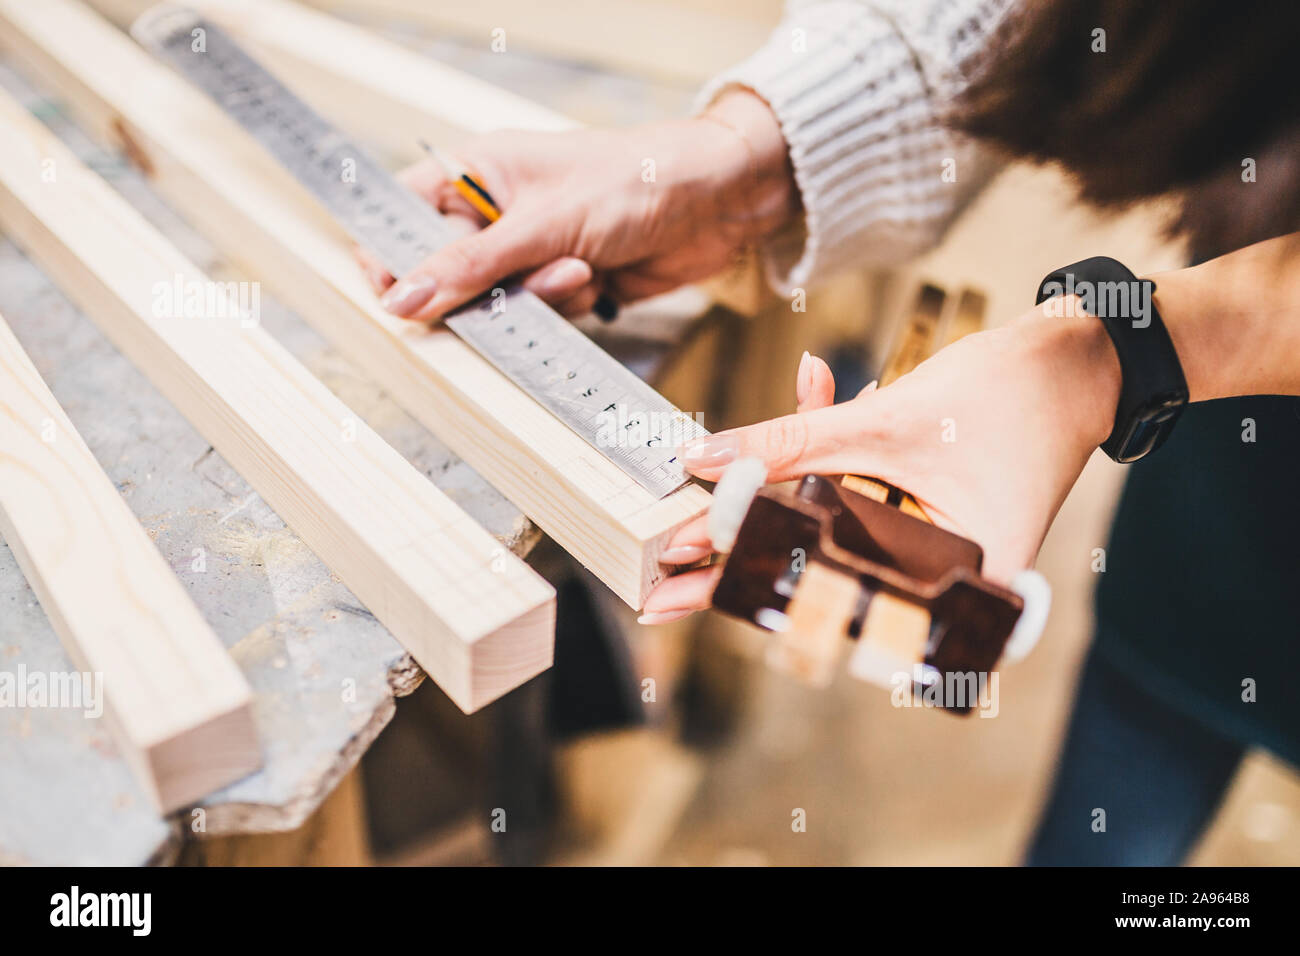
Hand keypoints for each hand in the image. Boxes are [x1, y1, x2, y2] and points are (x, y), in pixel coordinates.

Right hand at [358, 90, 797, 321]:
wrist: (716, 204)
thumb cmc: (634, 180)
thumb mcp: (542, 222)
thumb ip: (470, 266)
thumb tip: (405, 299)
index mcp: (478, 172)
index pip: (402, 216)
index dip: (394, 258)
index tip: (402, 297)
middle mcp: (497, 212)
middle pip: (449, 272)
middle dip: (485, 289)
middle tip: (517, 283)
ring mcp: (531, 251)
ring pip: (497, 302)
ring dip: (538, 297)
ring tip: (579, 268)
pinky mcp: (564, 284)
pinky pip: (539, 316)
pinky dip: (567, 305)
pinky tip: (599, 278)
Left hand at [639, 305, 1121, 623]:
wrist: (1080, 359)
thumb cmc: (1013, 398)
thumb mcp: (887, 421)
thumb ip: (791, 441)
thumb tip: (700, 463)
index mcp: (950, 588)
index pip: (823, 594)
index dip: (741, 581)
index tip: (675, 580)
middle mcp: (936, 583)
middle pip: (813, 576)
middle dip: (734, 567)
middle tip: (654, 590)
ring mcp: (923, 548)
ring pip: (825, 533)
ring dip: (769, 506)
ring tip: (686, 529)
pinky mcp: (915, 512)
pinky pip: (853, 496)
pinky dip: (824, 458)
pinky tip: (807, 390)